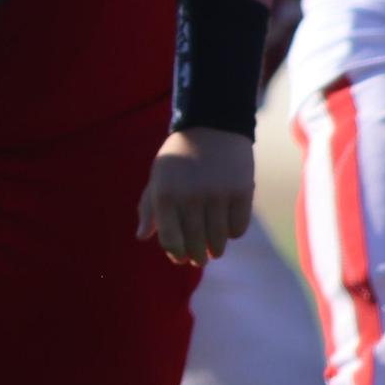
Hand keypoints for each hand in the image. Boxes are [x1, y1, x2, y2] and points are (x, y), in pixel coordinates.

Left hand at [136, 126, 253, 265]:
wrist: (212, 124)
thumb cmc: (180, 156)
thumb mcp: (158, 176)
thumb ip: (149, 207)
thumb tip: (142, 237)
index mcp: (165, 195)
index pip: (170, 241)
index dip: (176, 255)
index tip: (181, 258)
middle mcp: (190, 197)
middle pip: (195, 245)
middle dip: (197, 258)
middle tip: (200, 259)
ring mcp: (217, 194)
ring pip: (218, 240)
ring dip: (216, 249)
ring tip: (215, 250)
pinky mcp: (241, 191)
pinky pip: (238, 228)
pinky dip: (234, 233)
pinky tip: (228, 229)